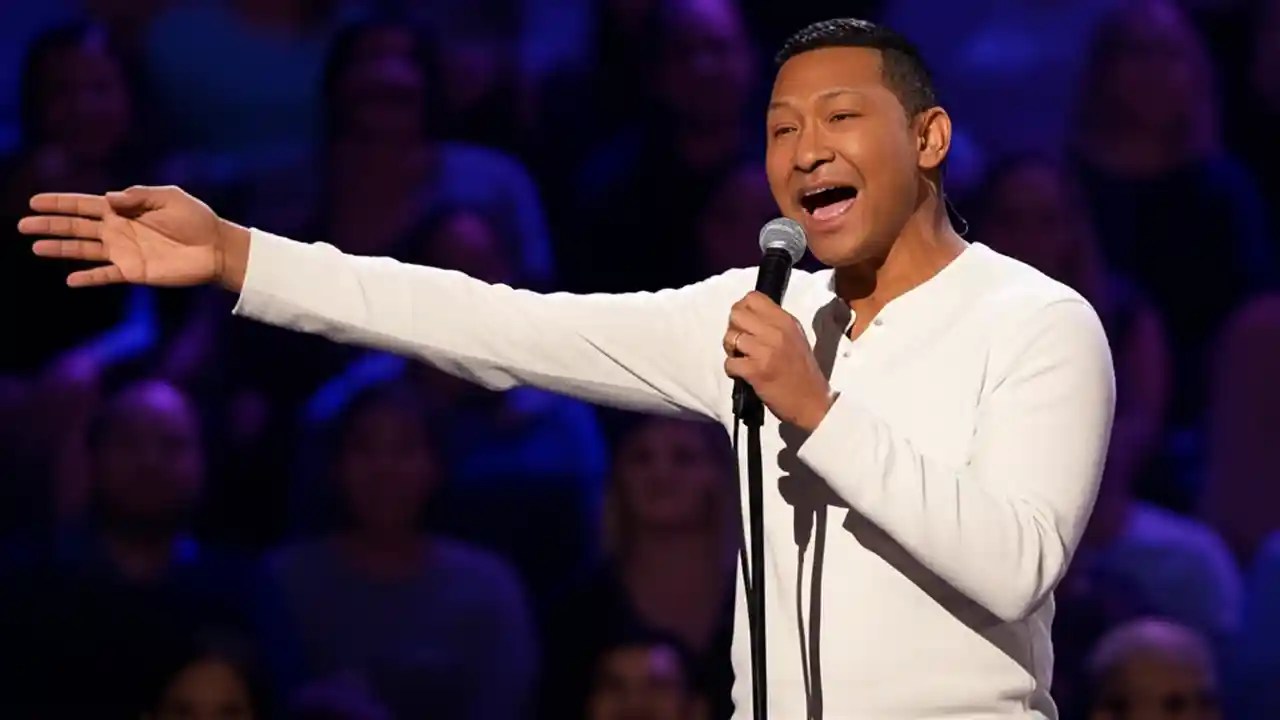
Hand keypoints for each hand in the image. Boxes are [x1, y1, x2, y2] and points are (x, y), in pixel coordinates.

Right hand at [16, 185, 250, 289]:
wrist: (216, 248)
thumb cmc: (196, 219)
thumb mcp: (169, 198)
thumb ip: (138, 196)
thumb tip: (109, 198)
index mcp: (124, 209)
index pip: (84, 205)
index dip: (60, 203)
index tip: (34, 201)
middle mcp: (118, 230)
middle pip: (76, 227)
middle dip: (49, 225)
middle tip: (22, 224)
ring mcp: (124, 252)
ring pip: (84, 250)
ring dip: (59, 248)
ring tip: (35, 246)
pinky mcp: (134, 272)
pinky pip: (106, 275)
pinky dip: (89, 277)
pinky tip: (71, 279)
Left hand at [723, 291, 834, 431]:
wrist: (813, 402)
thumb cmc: (802, 371)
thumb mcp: (794, 337)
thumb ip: (773, 324)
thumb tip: (747, 315)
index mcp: (785, 320)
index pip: (752, 297)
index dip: (743, 309)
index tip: (746, 325)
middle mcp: (776, 331)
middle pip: (736, 314)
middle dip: (733, 329)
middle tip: (742, 345)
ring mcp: (765, 350)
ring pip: (730, 337)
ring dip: (731, 351)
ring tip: (743, 360)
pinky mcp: (756, 371)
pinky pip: (729, 363)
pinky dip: (732, 370)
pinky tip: (743, 375)